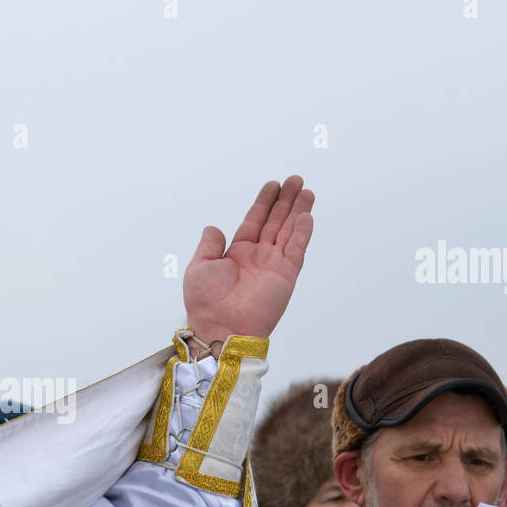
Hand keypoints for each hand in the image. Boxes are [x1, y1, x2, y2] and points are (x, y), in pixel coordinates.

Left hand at [184, 175, 313, 344]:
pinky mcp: (285, 276)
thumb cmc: (206, 302)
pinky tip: (306, 215)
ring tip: (306, 191)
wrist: (220, 326)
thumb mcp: (200, 266)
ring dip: (298, 211)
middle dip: (285, 201)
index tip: (273, 185)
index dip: (264, 203)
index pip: (254, 221)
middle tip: (295, 180)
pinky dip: (302, 233)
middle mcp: (258, 257)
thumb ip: (209, 245)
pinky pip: (296, 250)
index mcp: (237, 254)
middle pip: (275, 222)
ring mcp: (273, 266)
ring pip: (289, 232)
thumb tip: (213, 228)